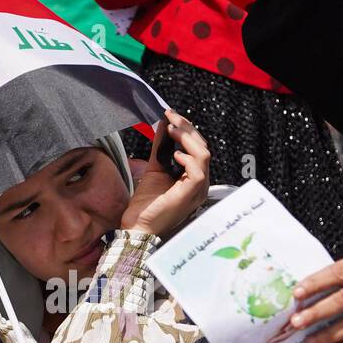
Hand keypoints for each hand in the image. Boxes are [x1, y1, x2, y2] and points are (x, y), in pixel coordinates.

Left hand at [121, 110, 209, 238]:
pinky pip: (198, 171)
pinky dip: (188, 158)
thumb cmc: (147, 205)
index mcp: (193, 177)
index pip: (198, 147)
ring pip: (203, 155)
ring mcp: (198, 190)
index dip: (186, 128)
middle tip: (171, 116)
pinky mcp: (191, 194)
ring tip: (171, 130)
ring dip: (187, 138)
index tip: (170, 115)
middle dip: (186, 127)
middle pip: (203, 147)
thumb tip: (162, 125)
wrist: (139, 227)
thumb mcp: (154, 168)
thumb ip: (160, 148)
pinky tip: (175, 154)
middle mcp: (200, 183)